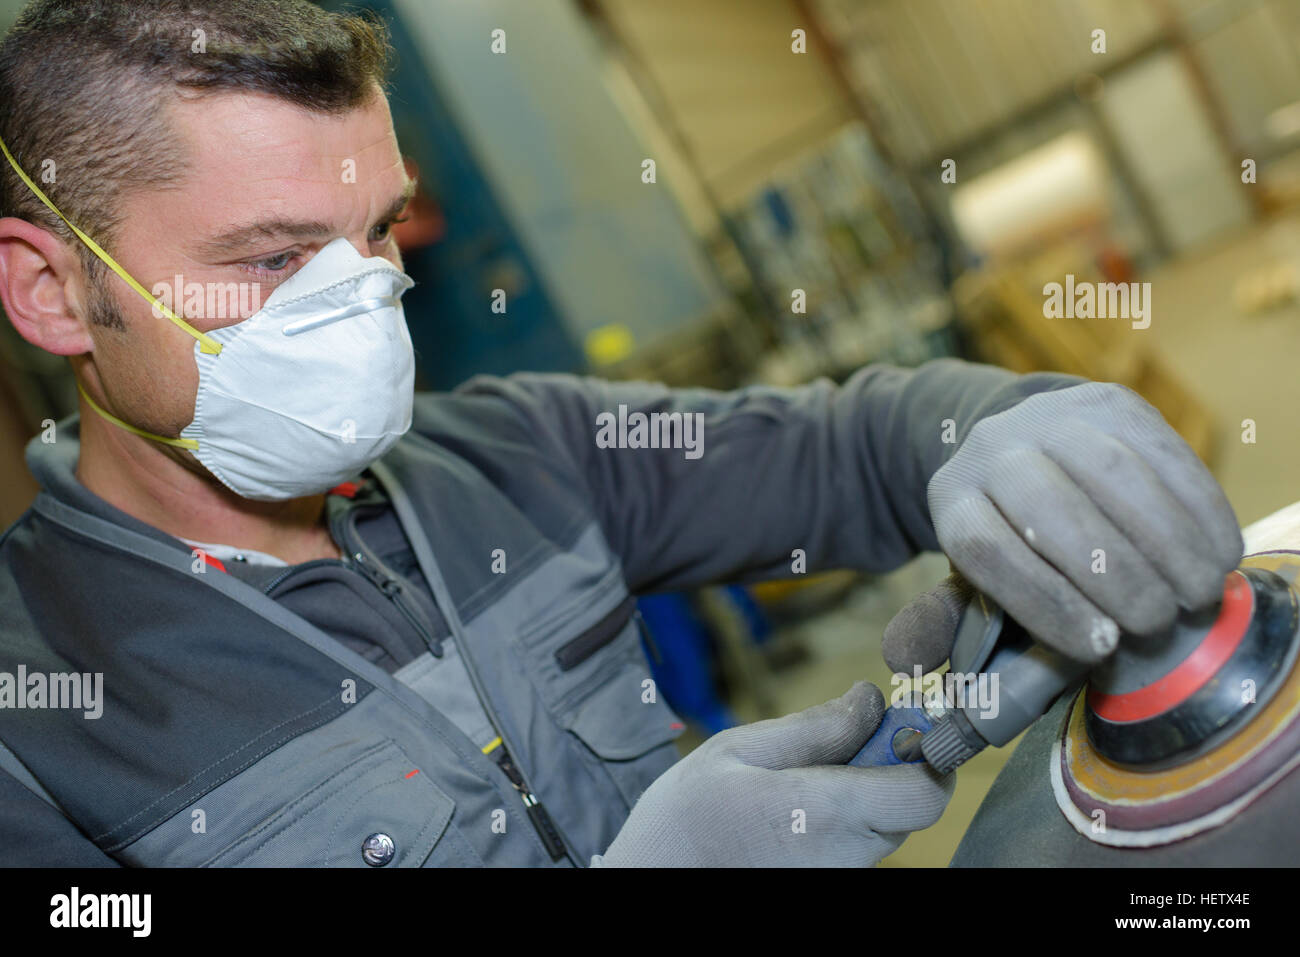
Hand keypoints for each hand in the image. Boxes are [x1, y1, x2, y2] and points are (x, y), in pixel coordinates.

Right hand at [595, 682, 953, 866]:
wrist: (655, 879)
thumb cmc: (687, 818)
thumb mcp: (740, 750)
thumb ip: (815, 727)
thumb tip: (871, 698)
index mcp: (827, 813)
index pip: (926, 793)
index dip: (926, 755)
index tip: (899, 726)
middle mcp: (846, 856)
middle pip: (906, 808)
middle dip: (884, 768)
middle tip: (833, 746)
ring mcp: (839, 879)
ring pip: (881, 828)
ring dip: (859, 796)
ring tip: (798, 783)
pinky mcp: (829, 887)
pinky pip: (855, 848)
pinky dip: (839, 823)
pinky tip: (792, 814)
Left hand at [886, 382, 1241, 671]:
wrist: (1024, 443)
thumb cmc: (1013, 534)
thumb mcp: (977, 571)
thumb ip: (963, 615)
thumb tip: (933, 662)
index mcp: (952, 499)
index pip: (988, 551)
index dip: (1047, 604)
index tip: (1101, 647)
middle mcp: (993, 450)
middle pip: (1051, 511)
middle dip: (1116, 577)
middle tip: (1158, 624)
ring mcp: (1050, 417)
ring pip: (1113, 475)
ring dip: (1168, 543)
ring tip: (1197, 594)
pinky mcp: (1108, 401)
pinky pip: (1162, 450)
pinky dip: (1199, 506)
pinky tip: (1220, 551)